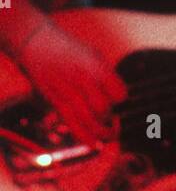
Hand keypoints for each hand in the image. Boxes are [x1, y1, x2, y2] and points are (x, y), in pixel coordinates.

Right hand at [16, 19, 127, 145]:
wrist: (38, 46)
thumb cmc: (71, 51)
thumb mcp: (93, 55)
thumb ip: (106, 76)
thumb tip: (119, 97)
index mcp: (96, 67)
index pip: (118, 92)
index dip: (122, 99)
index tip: (120, 99)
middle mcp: (82, 80)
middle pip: (103, 109)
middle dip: (111, 118)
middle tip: (114, 119)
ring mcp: (67, 92)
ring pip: (88, 120)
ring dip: (101, 132)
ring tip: (109, 136)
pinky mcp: (55, 102)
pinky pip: (71, 122)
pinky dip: (84, 136)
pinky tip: (92, 144)